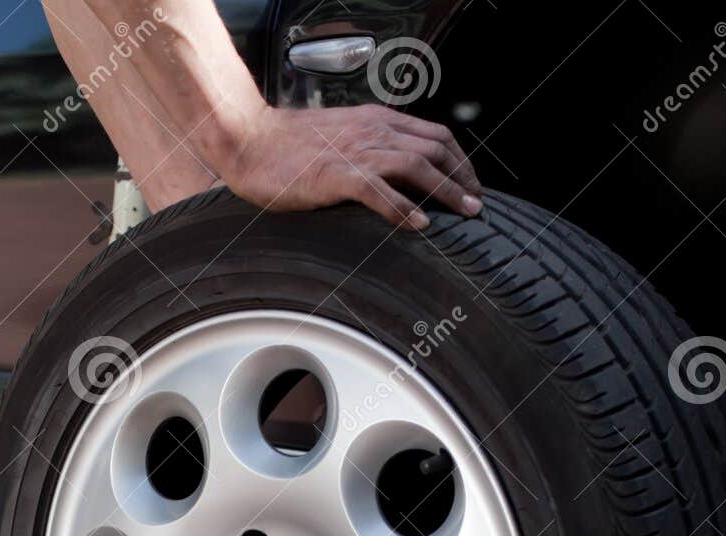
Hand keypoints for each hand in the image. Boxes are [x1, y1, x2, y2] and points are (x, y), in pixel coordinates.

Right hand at [219, 105, 482, 228]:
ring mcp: (356, 151)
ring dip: (447, 191)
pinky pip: (380, 190)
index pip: (434, 134)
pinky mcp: (337, 175)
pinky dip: (404, 208)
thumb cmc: (287, 147)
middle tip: (476, 205)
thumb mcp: (340, 139)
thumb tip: (392, 176)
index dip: (459, 161)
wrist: (249, 140)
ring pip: (418, 165)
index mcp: (375, 120)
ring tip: (464, 212)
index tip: (469, 186)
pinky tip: (420, 225)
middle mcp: (373, 130)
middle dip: (463, 177)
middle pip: (436, 147)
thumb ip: (369, 150)